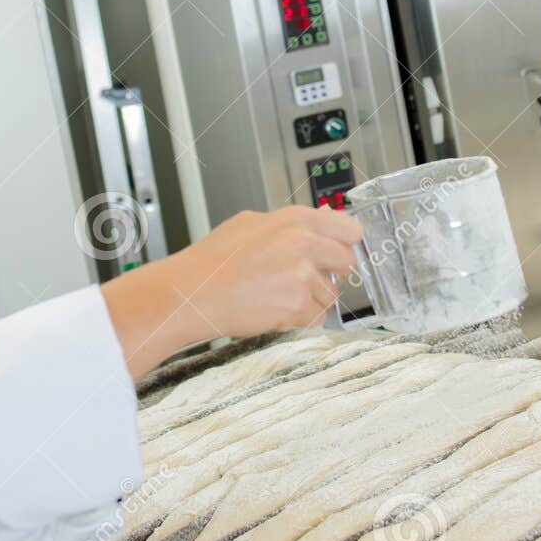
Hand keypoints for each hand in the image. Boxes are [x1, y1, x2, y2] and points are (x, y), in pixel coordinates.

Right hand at [100, 205, 362, 376]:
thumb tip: (322, 220)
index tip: (335, 253)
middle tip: (304, 279)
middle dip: (330, 273)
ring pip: (330, 294)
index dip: (343, 244)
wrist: (191, 293)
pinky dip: (298, 321)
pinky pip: (315, 318)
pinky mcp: (296, 304)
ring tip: (276, 297)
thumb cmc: (212, 262)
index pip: (349, 228)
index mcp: (295, 219)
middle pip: (346, 262)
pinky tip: (273, 311)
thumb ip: (291, 224)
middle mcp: (303, 242)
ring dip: (309, 300)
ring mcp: (302, 274)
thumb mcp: (250, 224)